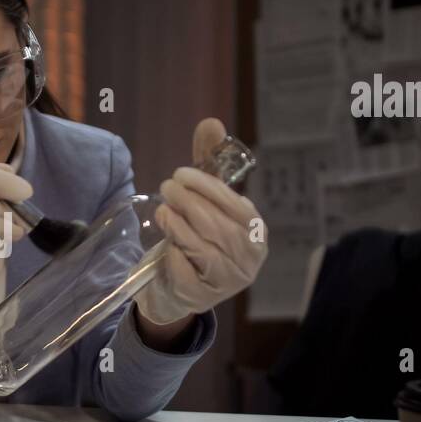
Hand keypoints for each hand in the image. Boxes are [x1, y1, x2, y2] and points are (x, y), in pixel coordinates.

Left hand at [135, 121, 267, 324]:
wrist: (174, 289)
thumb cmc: (195, 238)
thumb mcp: (203, 202)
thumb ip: (208, 166)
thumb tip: (211, 122)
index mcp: (256, 234)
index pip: (236, 206)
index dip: (207, 187)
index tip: (181, 174)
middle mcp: (249, 260)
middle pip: (218, 226)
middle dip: (189, 202)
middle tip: (167, 187)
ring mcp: (227, 283)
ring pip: (203, 248)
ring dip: (179, 226)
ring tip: (164, 211)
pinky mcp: (202, 298)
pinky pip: (187, 271)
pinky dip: (175, 256)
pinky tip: (167, 246)